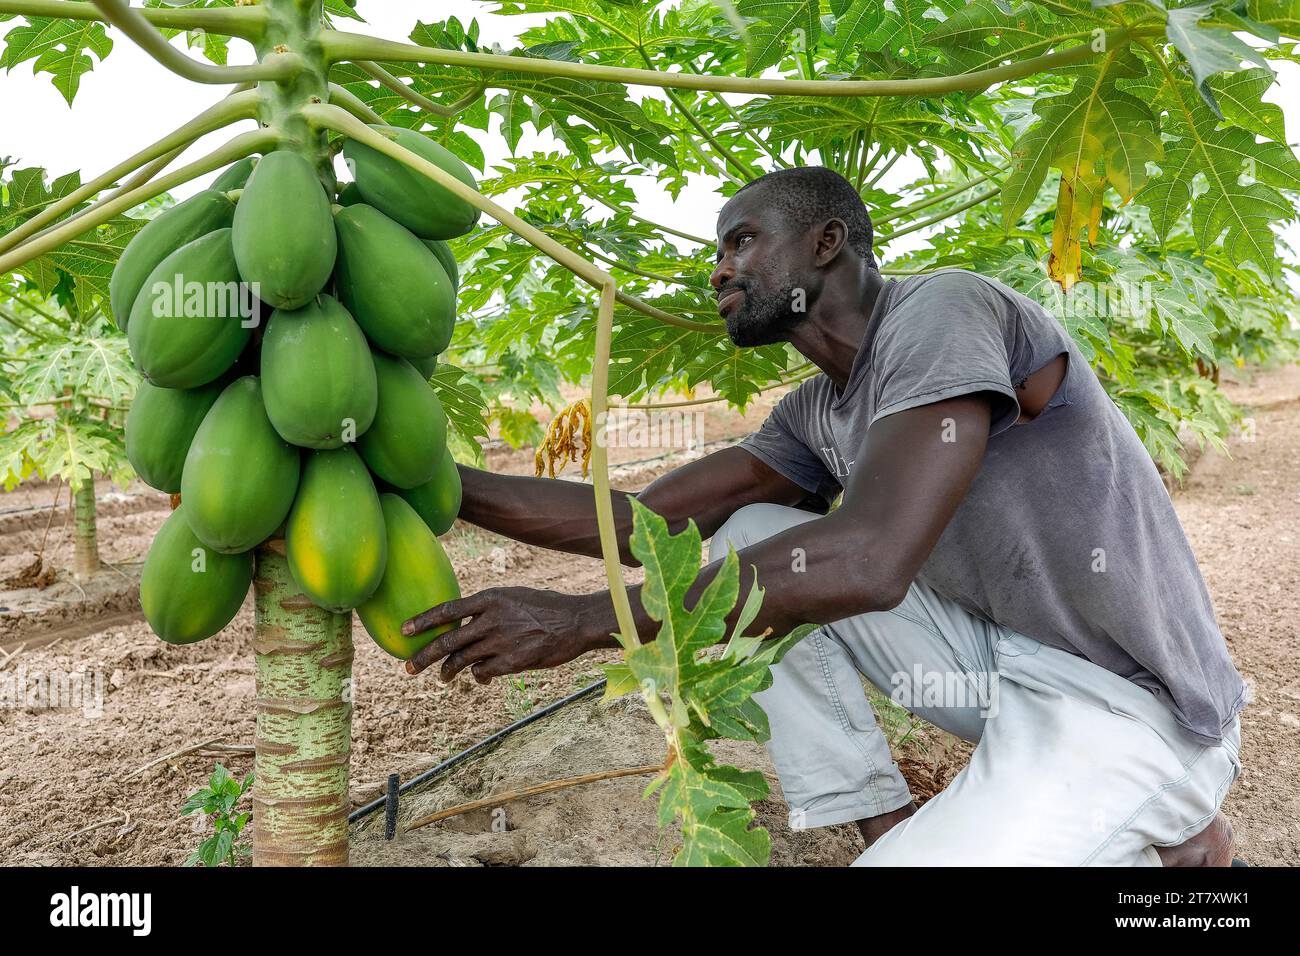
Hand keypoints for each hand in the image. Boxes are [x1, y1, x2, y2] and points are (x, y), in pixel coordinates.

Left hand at [401, 587, 604, 682]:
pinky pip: (483, 672)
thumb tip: (467, 622)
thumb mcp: (514, 596)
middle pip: (447, 640)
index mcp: (491, 598)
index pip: (447, 609)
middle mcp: (491, 619)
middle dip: (424, 656)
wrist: (576, 621)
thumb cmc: (547, 607)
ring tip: (443, 678)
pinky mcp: (512, 662)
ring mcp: (501, 642)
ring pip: (462, 660)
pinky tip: (481, 677)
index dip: (423, 620)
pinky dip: (479, 676)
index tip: (404, 630)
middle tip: (409, 667)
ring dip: (448, 671)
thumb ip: (489, 608)